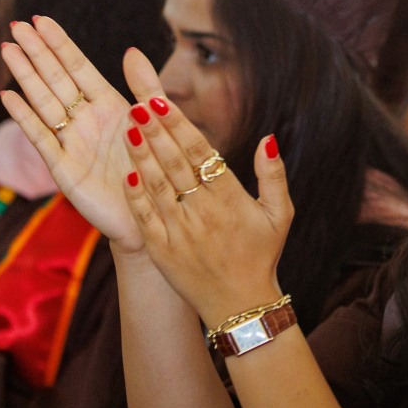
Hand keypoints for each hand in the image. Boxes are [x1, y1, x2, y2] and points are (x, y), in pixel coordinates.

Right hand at [0, 17, 167, 254]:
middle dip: (37, 52)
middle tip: (16, 24)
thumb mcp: (155, 126)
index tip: (41, 19)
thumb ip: (147, 89)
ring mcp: (72, 142)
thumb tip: (132, 50)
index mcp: (110, 107)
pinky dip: (26, 118)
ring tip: (8, 50)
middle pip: (56, 80)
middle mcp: (87, 121)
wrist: (151, 218)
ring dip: (26, 77)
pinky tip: (9, 97)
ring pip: (45, 103)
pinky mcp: (63, 168)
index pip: (79, 68)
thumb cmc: (156, 171)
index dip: (60, 44)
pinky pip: (41, 138)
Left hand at [122, 98, 291, 326]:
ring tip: (127, 128)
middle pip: (174, 164)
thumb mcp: (280, 215)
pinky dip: (136, 195)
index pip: (200, 154)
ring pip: (156, 185)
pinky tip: (127, 173)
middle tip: (137, 103)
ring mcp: (180, 232)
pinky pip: (145, 217)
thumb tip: (267, 138)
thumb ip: (273, 175)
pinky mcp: (162, 250)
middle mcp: (203, 213)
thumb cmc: (261, 255)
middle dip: (154, 131)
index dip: (179, 126)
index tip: (161, 101)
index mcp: (231, 200)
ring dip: (141, 156)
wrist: (240, 306)